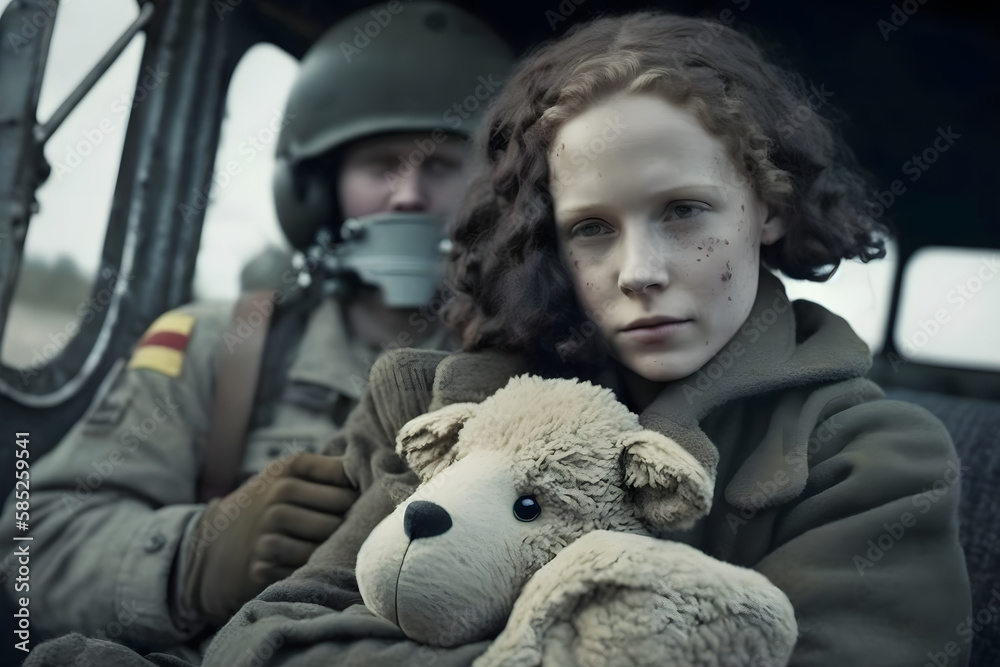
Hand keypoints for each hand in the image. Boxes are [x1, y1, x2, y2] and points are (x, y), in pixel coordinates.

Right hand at [182, 451, 358, 625]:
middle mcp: (275, 497)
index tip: (365, 494)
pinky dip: (316, 565)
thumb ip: (324, 469)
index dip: (358, 485)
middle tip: (353, 523)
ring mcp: (267, 532)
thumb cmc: (265, 507)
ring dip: (336, 543)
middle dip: (351, 515)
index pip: (342, 473)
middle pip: (342, 506)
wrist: (211, 548)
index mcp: (285, 470)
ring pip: (329, 537)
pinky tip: (311, 562)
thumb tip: (371, 465)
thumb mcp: (283, 478)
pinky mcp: (263, 566)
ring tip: (334, 543)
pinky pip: (310, 565)